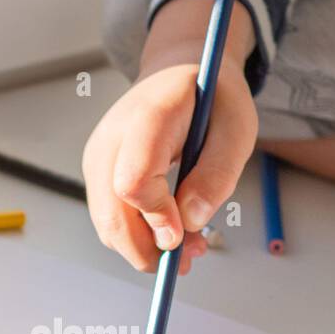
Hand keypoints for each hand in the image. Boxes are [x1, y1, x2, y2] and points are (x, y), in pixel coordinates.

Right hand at [83, 0, 257, 273]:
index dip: (158, 217)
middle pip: (112, 213)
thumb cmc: (211, 100)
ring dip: (145, 249)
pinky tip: (171, 232)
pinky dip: (138, 237)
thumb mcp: (236, 128)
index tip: (188, 235)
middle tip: (190, 259)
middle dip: (149, 249)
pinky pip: (111, 219)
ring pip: (107, 225)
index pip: (133, 182)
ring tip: (189, 246)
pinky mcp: (97, 174)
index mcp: (147, 116)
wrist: (177, 74)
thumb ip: (217, 174)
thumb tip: (190, 223)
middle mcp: (110, 137)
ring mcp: (98, 157)